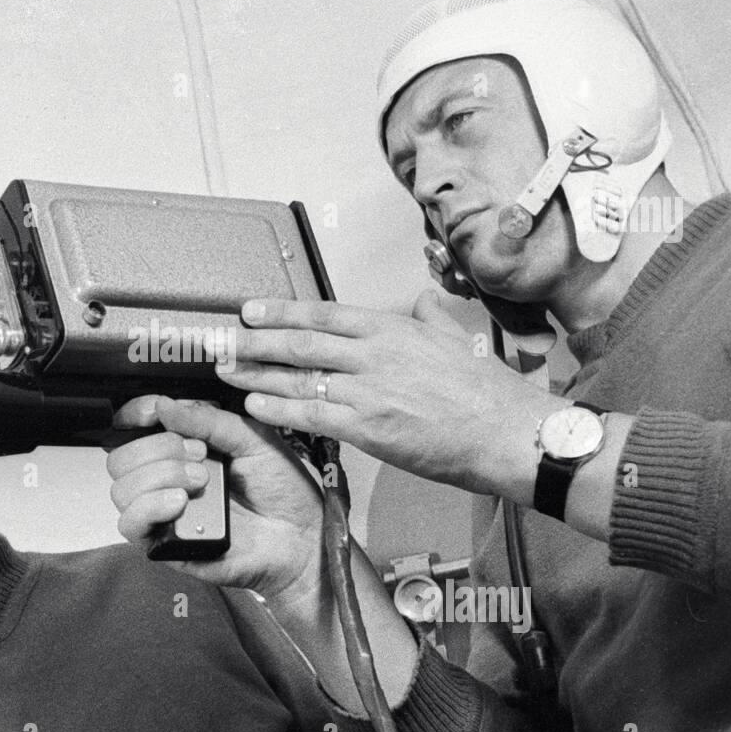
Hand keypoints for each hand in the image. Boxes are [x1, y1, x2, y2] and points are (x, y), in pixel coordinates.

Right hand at [106, 395, 323, 600]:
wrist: (301, 536)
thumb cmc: (282, 490)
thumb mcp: (252, 439)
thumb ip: (208, 420)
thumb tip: (165, 406)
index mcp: (183, 448)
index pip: (135, 428)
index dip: (134, 415)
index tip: (150, 412)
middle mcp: (167, 479)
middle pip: (121, 457)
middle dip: (157, 448)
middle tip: (199, 454)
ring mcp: (163, 512)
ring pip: (121, 489)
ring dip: (158, 476)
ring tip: (201, 480)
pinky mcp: (165, 543)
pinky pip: (130, 525)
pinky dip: (150, 506)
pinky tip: (182, 502)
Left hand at [218, 289, 565, 501]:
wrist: (508, 433)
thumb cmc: (487, 394)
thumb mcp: (457, 340)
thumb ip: (431, 317)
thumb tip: (423, 298)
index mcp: (394, 330)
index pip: (325, 314)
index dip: (283, 311)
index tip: (252, 310)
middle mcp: (376, 354)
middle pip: (302, 342)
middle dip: (256, 342)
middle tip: (222, 341)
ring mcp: (371, 390)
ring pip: (300, 378)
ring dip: (257, 375)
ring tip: (226, 372)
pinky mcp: (370, 428)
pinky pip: (313, 415)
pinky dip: (279, 410)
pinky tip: (254, 406)